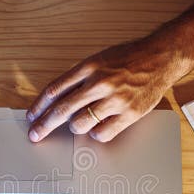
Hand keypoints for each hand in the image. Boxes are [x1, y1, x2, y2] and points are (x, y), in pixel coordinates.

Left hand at [26, 36, 185, 141]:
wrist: (161, 57)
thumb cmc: (129, 58)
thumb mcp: (99, 60)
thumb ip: (79, 77)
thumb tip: (57, 99)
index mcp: (89, 67)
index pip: (55, 89)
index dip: (39, 105)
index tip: (32, 116)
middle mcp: (99, 83)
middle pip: (62, 110)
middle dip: (44, 125)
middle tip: (35, 135)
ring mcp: (115, 99)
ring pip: (80, 125)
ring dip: (75, 127)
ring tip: (82, 122)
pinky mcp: (129, 114)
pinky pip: (102, 134)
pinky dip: (96, 134)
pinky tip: (98, 127)